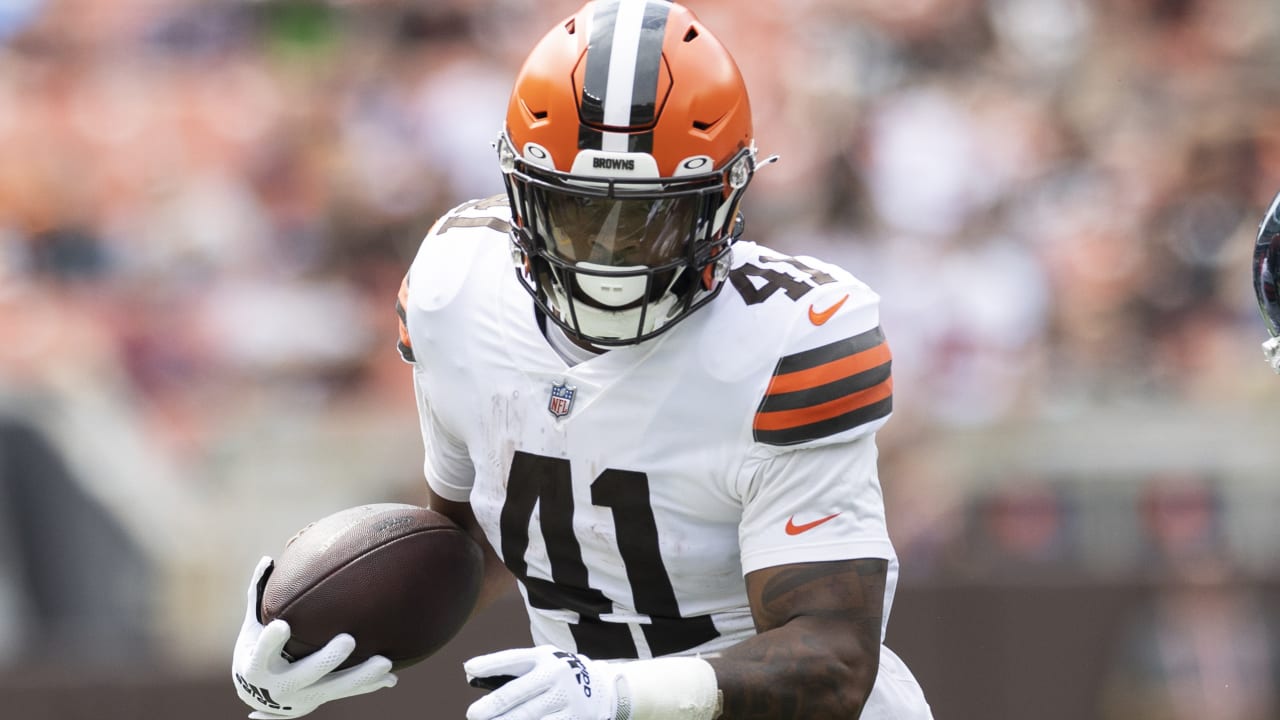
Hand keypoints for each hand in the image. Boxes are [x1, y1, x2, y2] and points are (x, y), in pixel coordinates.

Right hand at [231, 556, 397, 718]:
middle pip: (305, 675)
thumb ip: (258, 595)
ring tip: (385, 662)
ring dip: (359, 676)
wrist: (257, 696)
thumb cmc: (254, 650)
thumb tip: (268, 558)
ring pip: (333, 688)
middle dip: (327, 660)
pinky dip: (367, 686)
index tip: (282, 626)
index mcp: (257, 666)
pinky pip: (345, 693)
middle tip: (349, 640)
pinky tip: (390, 678)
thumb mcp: (251, 627)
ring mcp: (301, 697)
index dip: (270, 642)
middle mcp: (279, 686)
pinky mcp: (317, 700)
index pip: (262, 653)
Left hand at [465, 646, 620, 719]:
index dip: (491, 664)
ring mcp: (567, 698)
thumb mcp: (541, 663)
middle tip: (473, 714)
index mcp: (543, 657)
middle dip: (495, 705)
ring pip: (532, 716)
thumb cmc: (558, 676)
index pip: (514, 659)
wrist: (605, 687)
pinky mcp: (576, 719)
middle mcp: (556, 675)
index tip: (469, 668)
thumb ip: (511, 670)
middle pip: (520, 693)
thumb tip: (471, 676)